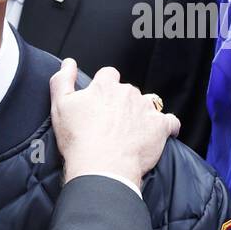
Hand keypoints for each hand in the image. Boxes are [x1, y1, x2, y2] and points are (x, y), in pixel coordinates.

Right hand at [51, 60, 179, 189]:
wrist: (101, 166)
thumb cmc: (78, 139)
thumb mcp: (60, 105)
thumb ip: (62, 80)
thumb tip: (68, 63)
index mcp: (105, 87)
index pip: (108, 74)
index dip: (104, 86)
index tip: (99, 100)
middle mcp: (128, 93)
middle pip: (128, 90)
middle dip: (122, 102)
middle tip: (111, 121)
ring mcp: (146, 109)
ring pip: (148, 103)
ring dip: (142, 112)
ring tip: (131, 130)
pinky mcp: (160, 127)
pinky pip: (170, 121)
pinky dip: (166, 126)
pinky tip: (158, 134)